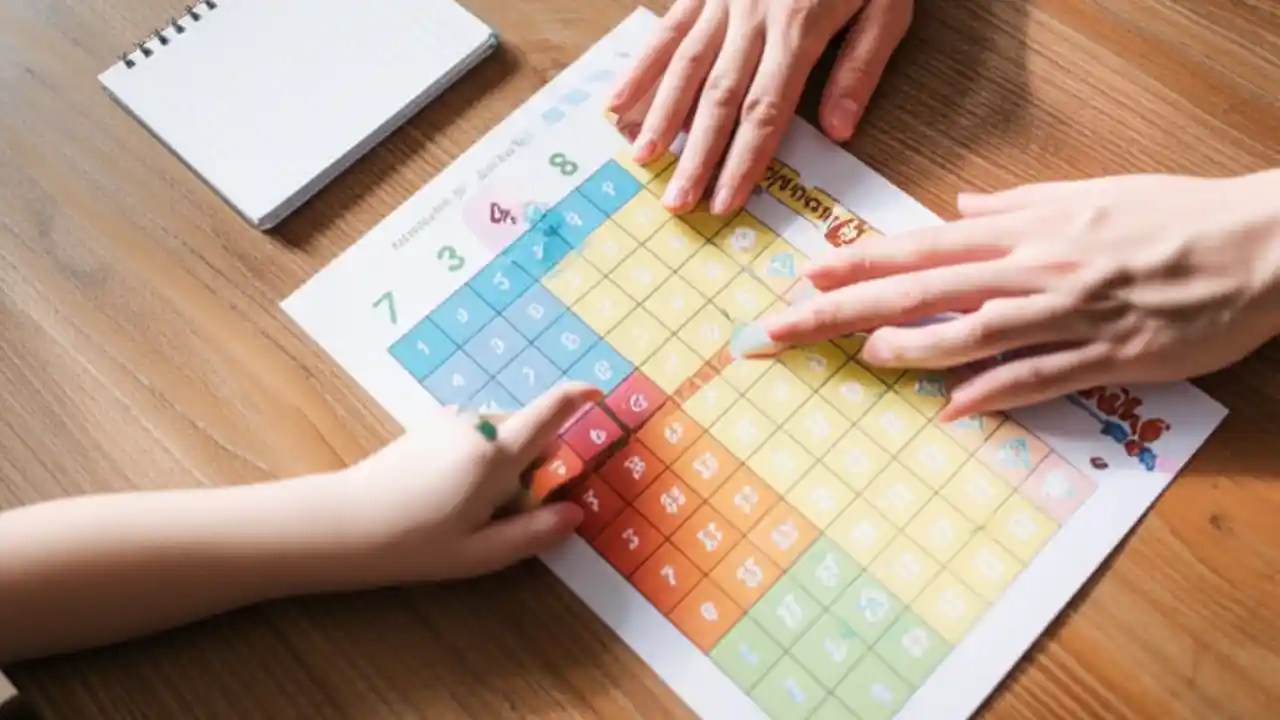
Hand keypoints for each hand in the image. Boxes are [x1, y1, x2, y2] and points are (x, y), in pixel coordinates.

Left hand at [342, 382, 601, 581]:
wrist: (343, 524)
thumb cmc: (414, 544)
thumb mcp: (481, 553)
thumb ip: (534, 532)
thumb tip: (576, 513)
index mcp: (495, 455)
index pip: (549, 413)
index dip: (578, 397)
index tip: (599, 392)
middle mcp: (476, 426)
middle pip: (526, 429)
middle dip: (536, 460)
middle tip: (514, 509)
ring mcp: (449, 422)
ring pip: (499, 433)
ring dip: (505, 460)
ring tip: (475, 508)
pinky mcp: (428, 427)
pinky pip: (474, 433)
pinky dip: (481, 457)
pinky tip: (452, 493)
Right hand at [610, 0, 912, 214]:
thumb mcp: (889, 4)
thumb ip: (861, 66)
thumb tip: (839, 132)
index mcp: (799, 27)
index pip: (765, 110)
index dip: (743, 160)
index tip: (724, 202)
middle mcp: (753, 16)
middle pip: (718, 97)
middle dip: (696, 155)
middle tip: (676, 202)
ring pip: (685, 65)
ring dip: (661, 116)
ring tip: (642, 160)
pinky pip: (669, 29)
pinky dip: (642, 66)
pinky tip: (620, 100)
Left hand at [763, 171, 1279, 418]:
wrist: (1264, 240)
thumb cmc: (1172, 214)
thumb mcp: (1087, 194)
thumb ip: (1017, 205)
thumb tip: (960, 209)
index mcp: (1027, 231)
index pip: (923, 248)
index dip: (858, 263)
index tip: (802, 276)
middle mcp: (1036, 267)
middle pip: (923, 289)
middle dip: (845, 308)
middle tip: (782, 329)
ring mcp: (1072, 311)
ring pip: (976, 330)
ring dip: (911, 346)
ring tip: (858, 359)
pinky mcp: (1112, 352)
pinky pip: (1044, 375)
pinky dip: (995, 391)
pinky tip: (951, 410)